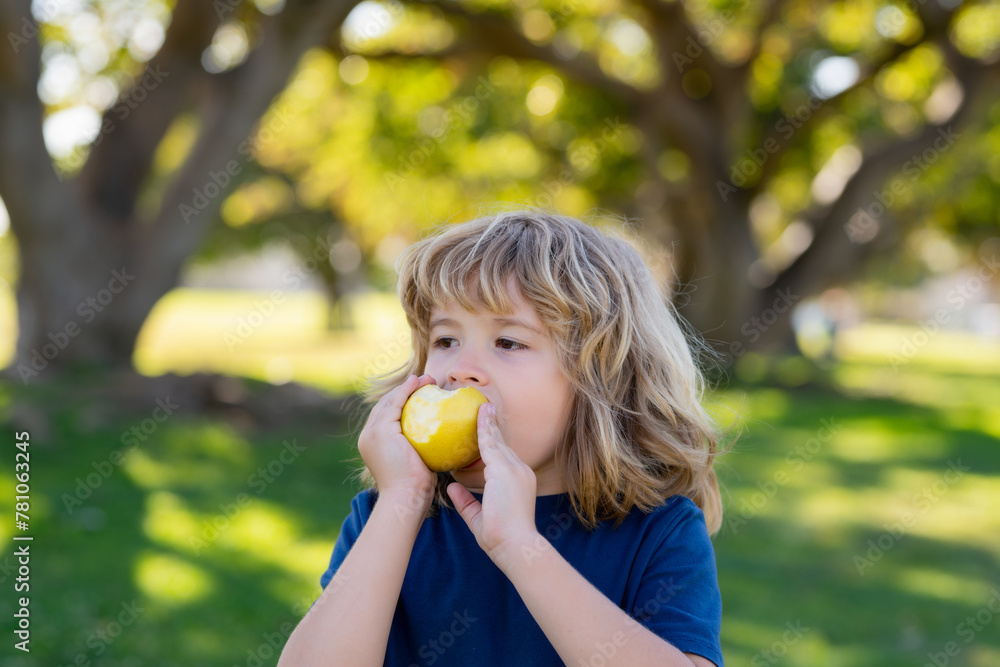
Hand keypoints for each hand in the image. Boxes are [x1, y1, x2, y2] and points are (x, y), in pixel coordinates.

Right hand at [358, 374, 437, 507]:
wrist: (405, 500)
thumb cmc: (416, 488)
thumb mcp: (417, 463)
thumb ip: (420, 448)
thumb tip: (438, 440)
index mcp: (374, 444)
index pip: (388, 416)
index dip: (404, 402)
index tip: (424, 394)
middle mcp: (368, 436)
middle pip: (386, 405)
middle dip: (406, 391)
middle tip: (427, 382)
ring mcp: (372, 432)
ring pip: (390, 401)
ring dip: (408, 386)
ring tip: (426, 379)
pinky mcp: (381, 430)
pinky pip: (396, 403)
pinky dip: (407, 390)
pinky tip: (419, 383)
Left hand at [447, 403, 540, 563]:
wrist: (516, 545)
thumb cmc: (500, 538)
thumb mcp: (478, 517)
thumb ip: (466, 501)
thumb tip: (451, 487)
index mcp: (517, 482)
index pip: (502, 457)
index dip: (493, 443)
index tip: (485, 432)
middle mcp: (518, 471)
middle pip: (502, 444)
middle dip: (492, 427)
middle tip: (485, 409)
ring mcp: (514, 469)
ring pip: (498, 440)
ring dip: (489, 422)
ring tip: (482, 406)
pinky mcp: (505, 470)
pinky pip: (490, 444)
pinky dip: (484, 428)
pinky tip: (479, 414)